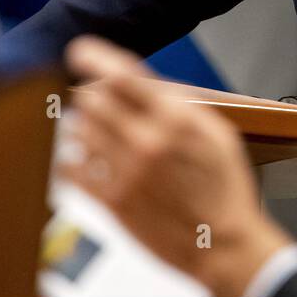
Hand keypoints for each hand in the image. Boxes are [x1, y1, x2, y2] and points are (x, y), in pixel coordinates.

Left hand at [58, 36, 292, 296]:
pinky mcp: (111, 202)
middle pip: (94, 99)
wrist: (222, 245)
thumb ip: (180, 106)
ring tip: (96, 130)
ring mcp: (125, 174)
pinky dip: (73, 158)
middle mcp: (146, 142)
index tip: (79, 51)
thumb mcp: (217, 134)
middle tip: (98, 100)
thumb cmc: (224, 189)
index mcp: (175, 120)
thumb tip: (146, 84)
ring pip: (78, 131)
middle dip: (93, 95)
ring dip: (82, 124)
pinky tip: (84, 158)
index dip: (95, 57)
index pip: (122, 75)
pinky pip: (72, 169)